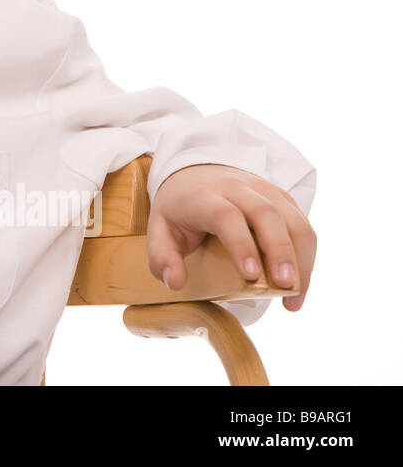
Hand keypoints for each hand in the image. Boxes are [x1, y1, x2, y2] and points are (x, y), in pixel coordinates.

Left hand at [147, 163, 315, 311]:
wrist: (196, 173)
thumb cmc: (179, 210)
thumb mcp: (159, 230)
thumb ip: (161, 257)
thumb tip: (175, 283)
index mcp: (204, 196)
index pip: (226, 216)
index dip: (241, 244)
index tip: (251, 275)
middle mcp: (237, 188)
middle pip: (266, 214)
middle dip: (280, 251)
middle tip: (285, 285)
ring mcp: (264, 190)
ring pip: (292, 219)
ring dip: (301, 257)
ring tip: (296, 293)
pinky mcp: (282, 198)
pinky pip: (302, 225)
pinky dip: (307, 255)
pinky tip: (300, 283)